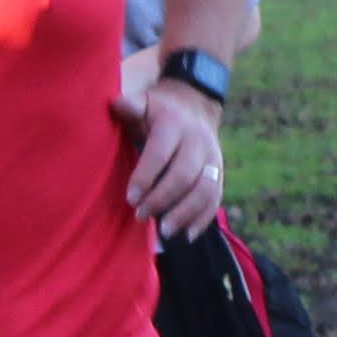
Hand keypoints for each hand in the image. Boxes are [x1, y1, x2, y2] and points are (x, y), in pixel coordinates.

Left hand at [121, 78, 224, 238]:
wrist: (194, 104)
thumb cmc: (158, 110)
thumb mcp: (144, 102)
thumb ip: (131, 107)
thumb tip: (116, 104)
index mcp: (174, 123)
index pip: (160, 153)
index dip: (145, 177)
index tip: (130, 199)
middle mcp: (197, 140)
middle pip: (184, 175)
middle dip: (161, 199)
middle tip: (140, 215)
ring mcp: (212, 157)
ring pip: (205, 189)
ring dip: (185, 213)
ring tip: (164, 231)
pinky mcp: (219, 171)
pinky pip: (216, 198)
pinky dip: (204, 218)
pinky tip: (188, 235)